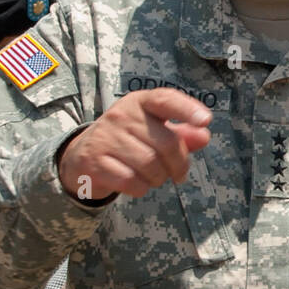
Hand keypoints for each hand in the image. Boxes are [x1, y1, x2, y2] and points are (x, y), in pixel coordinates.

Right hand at [58, 89, 212, 199]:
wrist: (83, 156)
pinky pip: (131, 181)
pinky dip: (141, 188)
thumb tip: (204, 136)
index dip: (187, 109)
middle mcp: (120, 115)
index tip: (205, 120)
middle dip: (179, 165)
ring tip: (155, 177)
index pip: (165, 100)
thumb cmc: (129, 141)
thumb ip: (182, 134)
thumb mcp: (154, 131)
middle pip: (166, 143)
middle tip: (179, 174)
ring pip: (150, 165)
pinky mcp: (93, 161)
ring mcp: (104, 137)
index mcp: (139, 102)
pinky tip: (137, 184)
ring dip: (159, 178)